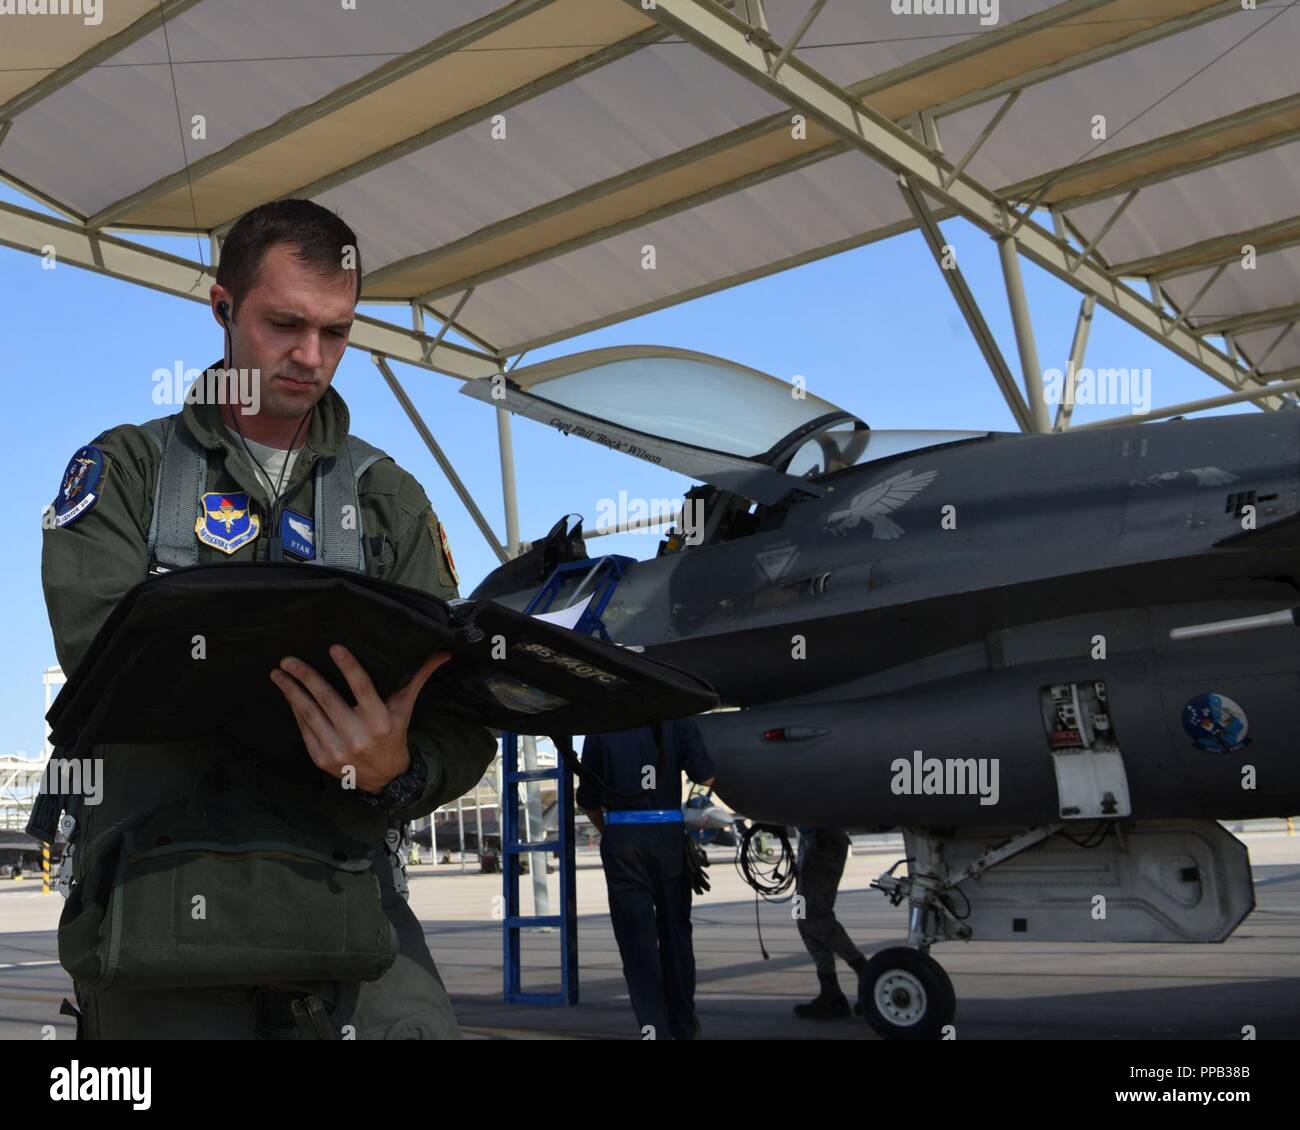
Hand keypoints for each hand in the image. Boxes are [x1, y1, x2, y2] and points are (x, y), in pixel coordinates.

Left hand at [270, 644, 449, 793]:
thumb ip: (418, 679)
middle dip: (306, 677)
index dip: (349, 668)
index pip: (363, 689)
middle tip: (289, 659)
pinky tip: (289, 694)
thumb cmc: (394, 735)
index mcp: (381, 721)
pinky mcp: (322, 758)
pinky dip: (295, 710)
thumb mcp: (405, 708)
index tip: (333, 648)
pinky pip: (304, 729)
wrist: (384, 778)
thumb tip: (442, 653)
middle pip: (327, 699)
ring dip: (292, 691)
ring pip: (310, 713)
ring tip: (279, 673)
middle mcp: (358, 736)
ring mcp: (337, 749)